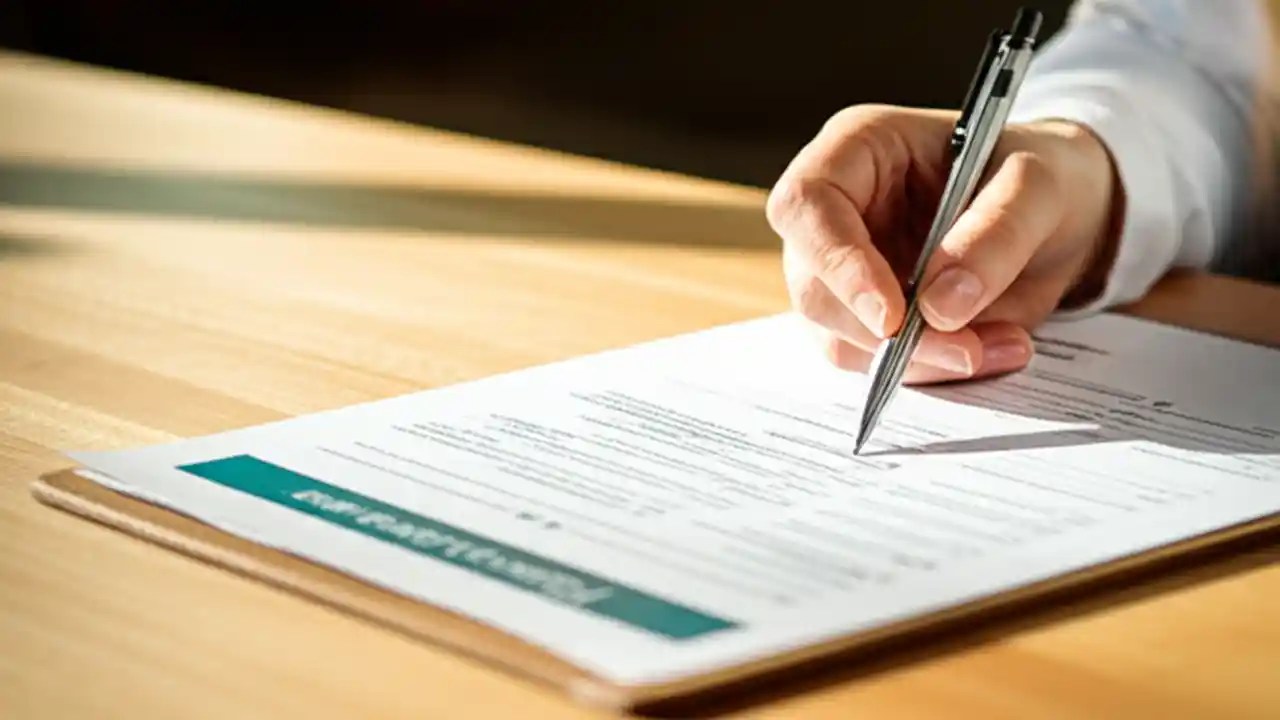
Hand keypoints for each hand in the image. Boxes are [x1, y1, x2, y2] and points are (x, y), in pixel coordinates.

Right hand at [767, 104, 1119, 382]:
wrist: (1060, 217)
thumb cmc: (1040, 176)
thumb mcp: (1039, 186)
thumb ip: (996, 235)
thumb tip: (940, 305)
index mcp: (857, 150)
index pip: (807, 203)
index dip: (837, 261)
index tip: (892, 316)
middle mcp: (835, 211)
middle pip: (814, 285)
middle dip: (887, 333)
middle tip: (965, 350)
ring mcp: (843, 270)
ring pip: (840, 337)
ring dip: (917, 359)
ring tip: (1002, 343)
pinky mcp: (865, 317)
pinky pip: (874, 362)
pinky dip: (931, 369)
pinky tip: (990, 347)